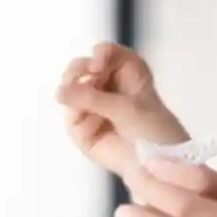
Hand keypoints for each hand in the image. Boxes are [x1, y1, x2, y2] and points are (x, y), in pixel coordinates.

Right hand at [55, 42, 189, 178]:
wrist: (156, 164)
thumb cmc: (153, 130)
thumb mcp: (126, 108)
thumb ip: (92, 98)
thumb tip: (59, 92)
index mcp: (126, 71)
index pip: (106, 52)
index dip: (100, 54)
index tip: (97, 65)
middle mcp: (107, 84)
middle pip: (81, 67)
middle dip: (77, 73)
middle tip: (79, 81)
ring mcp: (93, 105)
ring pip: (70, 91)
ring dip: (76, 99)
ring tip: (89, 112)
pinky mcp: (84, 127)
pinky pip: (72, 118)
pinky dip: (79, 122)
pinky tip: (93, 129)